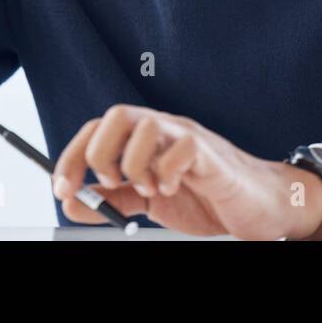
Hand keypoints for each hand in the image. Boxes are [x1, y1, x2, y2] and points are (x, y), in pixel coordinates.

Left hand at [50, 105, 321, 240]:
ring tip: (148, 189)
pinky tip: (174, 188)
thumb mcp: (148, 202)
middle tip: (111, 185)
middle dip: (99, 154)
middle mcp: (163, 130)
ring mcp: (187, 137)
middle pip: (115, 115)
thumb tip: (72, 201)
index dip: (72, 157)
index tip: (62, 188)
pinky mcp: (211, 154)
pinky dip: (167, 172)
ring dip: (133, 163)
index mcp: (143, 139)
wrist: (259, 207)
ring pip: (144, 123)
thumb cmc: (207, 198)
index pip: (96, 129)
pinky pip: (182, 147)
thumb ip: (112, 199)